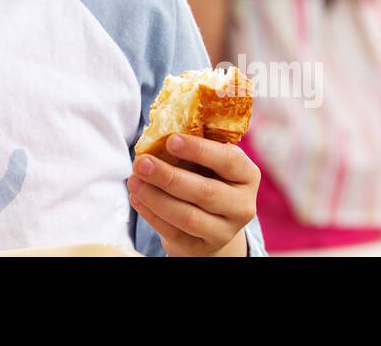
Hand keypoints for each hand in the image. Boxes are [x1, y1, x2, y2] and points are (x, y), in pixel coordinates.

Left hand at [127, 134, 259, 256]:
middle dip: (169, 177)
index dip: (199, 150)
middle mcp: (243, 206)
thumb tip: (159, 132)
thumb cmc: (205, 177)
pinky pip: (174, 233)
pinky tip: (137, 198)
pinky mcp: (203, 248)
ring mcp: (225, 231)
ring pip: (189, 217)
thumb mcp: (208, 160)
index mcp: (247, 175)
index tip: (171, 140)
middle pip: (206, 192)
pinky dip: (151, 215)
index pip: (228, 160)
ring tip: (134, 181)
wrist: (210, 220)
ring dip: (156, 198)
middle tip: (141, 162)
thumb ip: (192, 147)